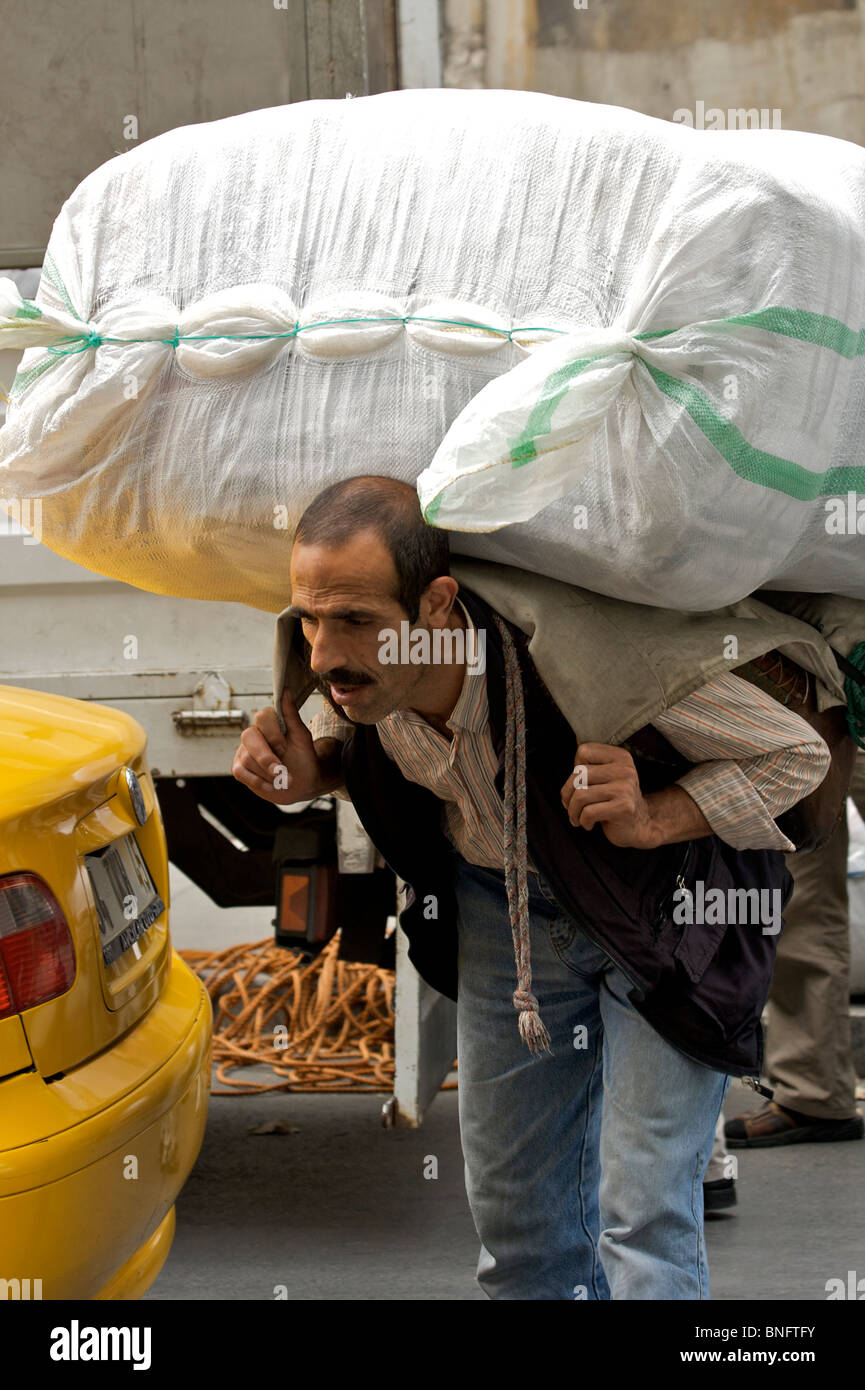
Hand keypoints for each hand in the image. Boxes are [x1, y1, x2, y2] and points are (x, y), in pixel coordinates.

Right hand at [232, 688, 343, 804]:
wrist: (302, 784)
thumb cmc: (303, 758)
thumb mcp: (302, 738)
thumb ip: (292, 715)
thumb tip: (286, 691)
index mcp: (269, 722)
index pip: (262, 716)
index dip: (273, 734)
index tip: (285, 748)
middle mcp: (254, 734)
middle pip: (248, 736)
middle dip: (266, 757)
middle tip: (281, 771)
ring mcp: (244, 751)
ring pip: (247, 758)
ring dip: (268, 773)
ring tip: (283, 779)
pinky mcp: (238, 768)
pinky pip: (240, 772)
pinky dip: (259, 781)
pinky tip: (272, 785)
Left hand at [560, 742, 657, 847]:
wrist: (638, 824)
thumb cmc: (613, 798)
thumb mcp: (605, 775)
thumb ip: (592, 760)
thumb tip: (577, 736)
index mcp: (620, 756)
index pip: (584, 751)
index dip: (574, 771)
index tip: (579, 785)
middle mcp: (625, 769)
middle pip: (579, 774)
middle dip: (567, 794)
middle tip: (570, 805)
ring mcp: (626, 788)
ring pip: (581, 795)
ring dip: (572, 811)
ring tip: (577, 817)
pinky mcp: (624, 808)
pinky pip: (588, 813)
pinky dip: (583, 821)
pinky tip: (588, 824)